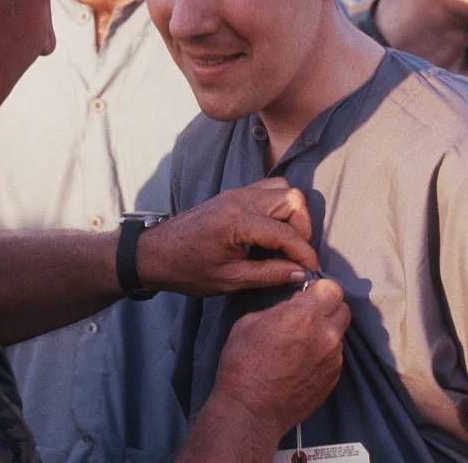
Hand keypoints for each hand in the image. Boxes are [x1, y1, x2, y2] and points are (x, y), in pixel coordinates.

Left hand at [138, 178, 317, 295]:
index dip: (304, 253)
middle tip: (298, 254)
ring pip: (282, 189)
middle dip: (303, 228)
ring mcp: (237, 193)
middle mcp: (240, 200)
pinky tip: (274, 232)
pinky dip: (279, 207)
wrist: (155, 253)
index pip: (286, 233)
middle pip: (291, 199)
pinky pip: (268, 190)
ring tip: (288, 243)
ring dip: (293, 214)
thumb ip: (269, 274)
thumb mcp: (229, 280)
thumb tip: (302, 273)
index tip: (312, 271)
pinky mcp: (234, 195)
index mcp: (237, 222)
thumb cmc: (188, 269)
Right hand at [211, 279, 349, 438]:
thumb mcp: (250, 322)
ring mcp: (333, 359)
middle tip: (307, 317)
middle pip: (343, 309)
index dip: (319, 290)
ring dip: (325, 333)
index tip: (308, 296)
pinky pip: (334, 357)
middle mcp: (326, 335)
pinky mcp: (334, 379)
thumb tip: (293, 307)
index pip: (332, 288)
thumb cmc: (242, 363)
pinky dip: (323, 354)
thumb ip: (280, 309)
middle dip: (327, 308)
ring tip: (301, 345)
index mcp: (304, 315)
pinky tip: (302, 364)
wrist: (251, 410)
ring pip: (339, 334)